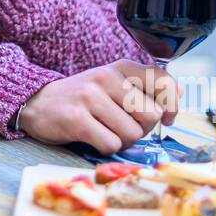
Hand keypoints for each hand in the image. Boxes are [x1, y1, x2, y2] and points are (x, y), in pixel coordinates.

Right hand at [17, 60, 179, 154]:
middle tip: (121, 124)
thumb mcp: (114, 84)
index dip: (171, 106)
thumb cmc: (84, 98)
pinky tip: (92, 137)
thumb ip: (145, 88)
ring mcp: (90, 97)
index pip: (164, 82)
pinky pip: (111, 144)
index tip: (164, 117)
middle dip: (141, 129)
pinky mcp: (77, 119)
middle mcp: (107, 77)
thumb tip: (177, 95)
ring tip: (103, 130)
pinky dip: (104, 147)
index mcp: (121, 67)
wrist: (38, 102)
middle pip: (151, 116)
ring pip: (132, 134)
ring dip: (122, 140)